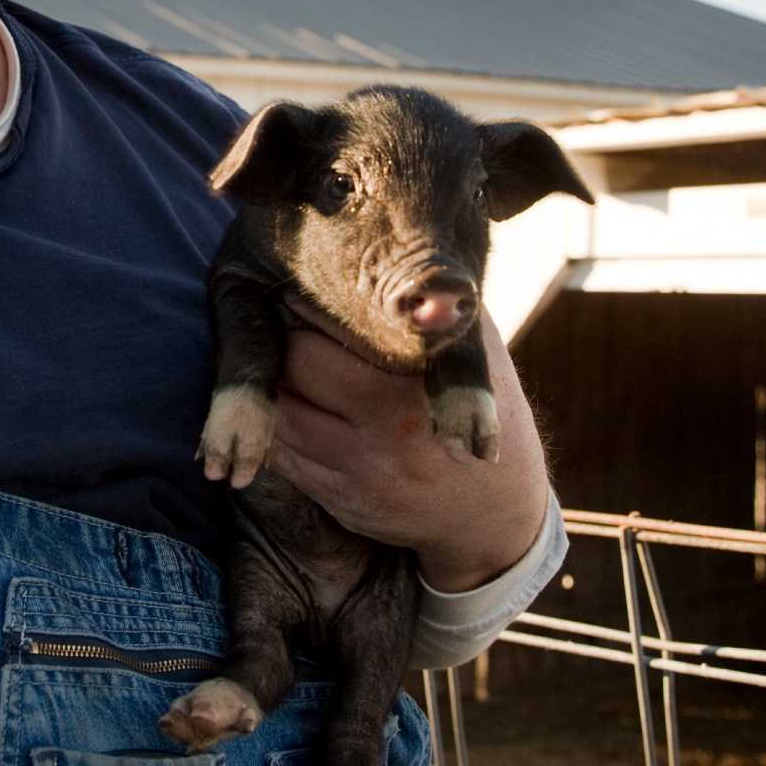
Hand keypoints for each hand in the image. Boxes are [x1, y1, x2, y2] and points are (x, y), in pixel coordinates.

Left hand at [267, 300, 550, 591]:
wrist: (494, 515)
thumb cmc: (485, 414)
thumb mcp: (478, 356)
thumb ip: (437, 307)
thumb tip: (396, 250)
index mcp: (417, 384)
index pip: (334, 327)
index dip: (308, 301)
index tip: (298, 281)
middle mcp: (384, 430)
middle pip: (294, 364)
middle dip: (283, 337)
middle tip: (280, 316)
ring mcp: (356, 471)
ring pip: (277, 410)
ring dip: (271, 380)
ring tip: (277, 355)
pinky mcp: (336, 498)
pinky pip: (281, 451)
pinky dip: (275, 422)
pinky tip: (286, 400)